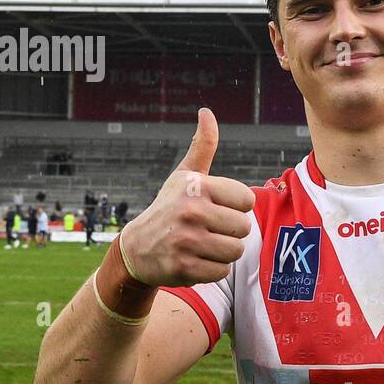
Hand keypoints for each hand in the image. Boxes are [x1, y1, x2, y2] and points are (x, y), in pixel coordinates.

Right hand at [117, 108, 255, 286]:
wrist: (136, 249)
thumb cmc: (169, 207)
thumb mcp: (184, 176)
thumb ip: (202, 146)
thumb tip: (206, 112)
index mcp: (197, 186)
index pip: (247, 200)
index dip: (235, 207)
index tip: (215, 207)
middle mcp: (191, 211)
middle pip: (244, 228)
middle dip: (230, 232)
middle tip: (207, 229)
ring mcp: (186, 240)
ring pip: (235, 251)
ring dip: (223, 251)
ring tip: (202, 244)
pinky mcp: (183, 266)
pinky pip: (222, 271)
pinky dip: (212, 268)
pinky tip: (195, 259)